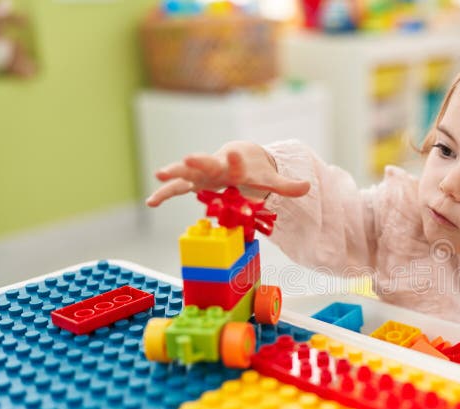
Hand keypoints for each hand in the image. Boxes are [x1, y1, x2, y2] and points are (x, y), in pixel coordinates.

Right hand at [145, 141, 309, 206]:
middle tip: (188, 158)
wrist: (240, 155)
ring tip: (160, 175)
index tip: (234, 156)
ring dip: (175, 174)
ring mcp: (203, 173)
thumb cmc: (255, 169)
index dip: (237, 161)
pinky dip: (166, 194)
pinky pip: (178, 189)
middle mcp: (217, 166)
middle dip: (198, 161)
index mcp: (237, 164)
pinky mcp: (194, 182)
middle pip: (207, 163)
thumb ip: (287, 186)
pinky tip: (152, 201)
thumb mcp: (271, 179)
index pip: (238, 163)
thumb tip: (308, 188)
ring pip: (188, 173)